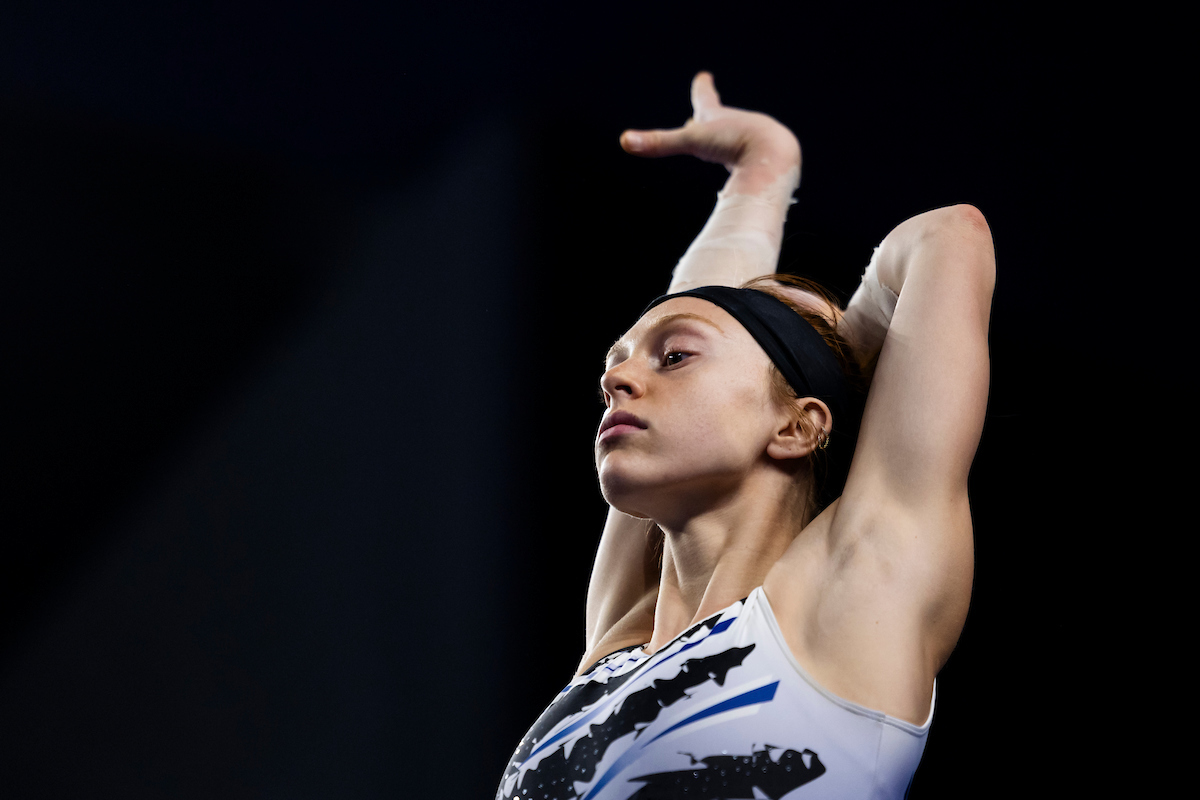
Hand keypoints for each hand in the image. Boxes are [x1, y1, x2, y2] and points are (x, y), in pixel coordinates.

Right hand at [620, 72, 800, 192]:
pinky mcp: (766, 161)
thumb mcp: (692, 142)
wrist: (776, 156)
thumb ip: (658, 143)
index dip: (702, 89)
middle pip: (719, 120)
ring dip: (728, 144)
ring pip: (736, 141)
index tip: (704, 76)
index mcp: (719, 117)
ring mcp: (754, 142)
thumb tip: (624, 141)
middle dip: (710, 119)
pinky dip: (744, 165)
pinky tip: (748, 173)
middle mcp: (737, 125)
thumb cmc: (735, 143)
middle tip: (704, 115)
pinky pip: (752, 161)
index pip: (706, 98)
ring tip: (728, 150)